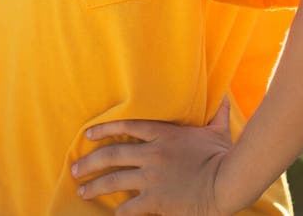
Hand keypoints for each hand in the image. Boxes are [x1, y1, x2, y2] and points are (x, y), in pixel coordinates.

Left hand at [70, 97, 234, 214]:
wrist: (227, 182)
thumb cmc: (223, 155)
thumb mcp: (218, 130)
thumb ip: (217, 113)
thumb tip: (226, 97)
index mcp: (163, 133)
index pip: (127, 126)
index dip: (105, 129)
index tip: (88, 134)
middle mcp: (152, 153)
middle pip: (113, 153)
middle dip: (90, 161)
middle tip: (75, 168)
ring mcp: (152, 176)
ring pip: (114, 179)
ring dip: (95, 185)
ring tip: (82, 190)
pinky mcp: (156, 199)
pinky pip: (130, 207)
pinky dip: (119, 212)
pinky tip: (113, 214)